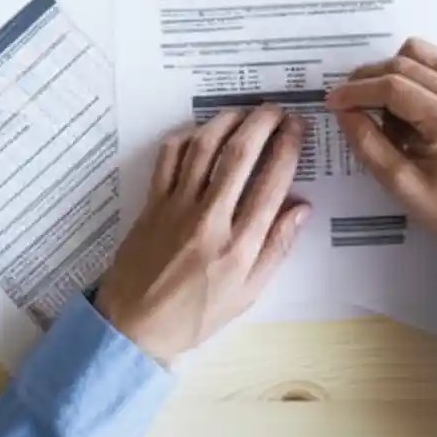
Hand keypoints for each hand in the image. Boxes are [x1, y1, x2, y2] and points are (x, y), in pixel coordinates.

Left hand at [95, 104, 309, 363]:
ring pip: (203, 147)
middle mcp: (209, 219)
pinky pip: (169, 158)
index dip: (288, 148)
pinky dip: (187, 137)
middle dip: (263, 123)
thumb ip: (276, 248)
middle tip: (277, 109)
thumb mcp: (248, 294)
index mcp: (239, 246)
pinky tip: (203, 132)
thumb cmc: (196, 315)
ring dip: (228, 121)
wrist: (134, 327)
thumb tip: (302, 208)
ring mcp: (176, 207)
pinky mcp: (152, 203)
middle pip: (240, 155)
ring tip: (245, 112)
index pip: (272, 183)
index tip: (298, 128)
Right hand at [326, 38, 436, 261]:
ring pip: (425, 55)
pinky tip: (409, 101)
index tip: (333, 102)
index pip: (393, 86)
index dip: (356, 90)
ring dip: (394, 71)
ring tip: (384, 108)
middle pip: (406, 63)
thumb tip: (344, 112)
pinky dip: (420, 71)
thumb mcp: (404, 187)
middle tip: (348, 102)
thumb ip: (369, 145)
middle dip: (369, 78)